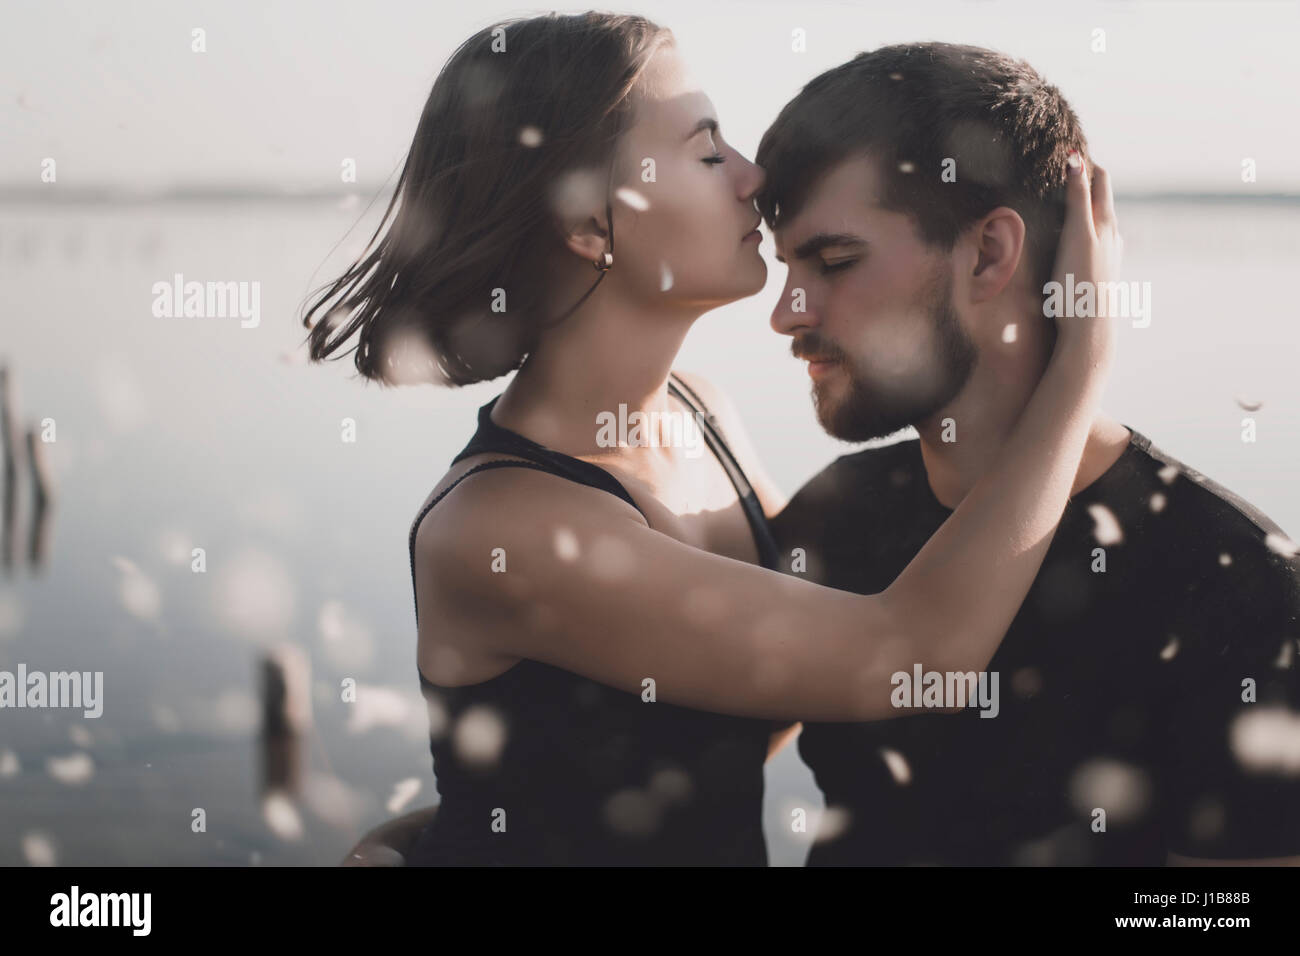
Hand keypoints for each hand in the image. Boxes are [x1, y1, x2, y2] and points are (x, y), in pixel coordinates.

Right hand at [1049, 153, 1121, 363]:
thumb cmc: (1078, 282)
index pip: (1099, 178)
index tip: (1066, 150)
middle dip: (1084, 181)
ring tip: (1061, 201)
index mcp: (1106, 222)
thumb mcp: (1077, 234)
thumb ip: (1077, 197)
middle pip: (1100, 198)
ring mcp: (1107, 256)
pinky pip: (1090, 243)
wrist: (1088, 329)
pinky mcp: (1097, 273)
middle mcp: (1111, 236)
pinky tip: (1068, 240)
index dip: (1085, 162)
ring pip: (1096, 222)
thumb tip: (1075, 157)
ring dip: (1082, 208)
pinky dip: (1080, 231)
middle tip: (1062, 169)